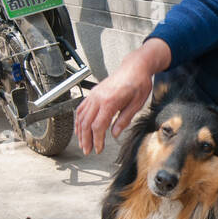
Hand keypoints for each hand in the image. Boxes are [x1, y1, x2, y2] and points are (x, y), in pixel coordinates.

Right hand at [75, 40, 170, 154]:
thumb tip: (114, 134)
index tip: (98, 150)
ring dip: (80, 132)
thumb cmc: (138, 84)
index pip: (98, 126)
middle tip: (87, 151)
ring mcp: (94, 95)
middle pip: (86, 123)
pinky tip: (80, 128)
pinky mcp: (93, 93)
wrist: (134, 67)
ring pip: (81, 116)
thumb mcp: (137, 104)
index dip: (97, 140)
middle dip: (86, 139)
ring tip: (83, 143)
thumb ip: (124, 120)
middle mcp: (98, 98)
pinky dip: (78, 120)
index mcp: (110, 101)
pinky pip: (81, 108)